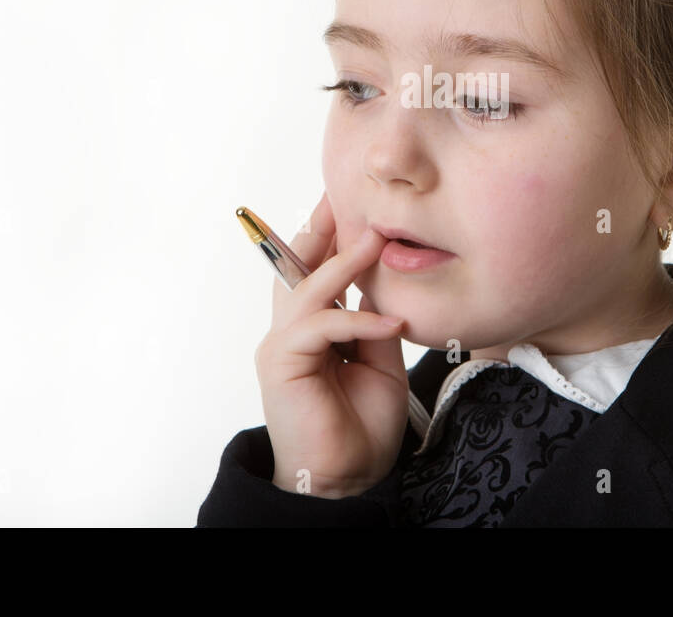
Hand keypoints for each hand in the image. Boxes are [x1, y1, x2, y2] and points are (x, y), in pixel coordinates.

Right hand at [254, 192, 408, 497]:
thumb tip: (381, 282)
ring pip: (305, 289)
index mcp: (311, 329)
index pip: (313, 270)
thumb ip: (373, 320)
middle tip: (341, 195)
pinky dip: (356, 319)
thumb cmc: (360, 425)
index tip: (351, 203)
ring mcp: (281, 346)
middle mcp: (289, 332)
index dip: (329, 236)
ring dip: (341, 263)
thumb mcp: (380, 359)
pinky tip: (390, 322)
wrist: (348, 478)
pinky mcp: (281, 365)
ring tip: (374, 242)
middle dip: (318, 228)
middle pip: (295, 267)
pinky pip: (319, 327)